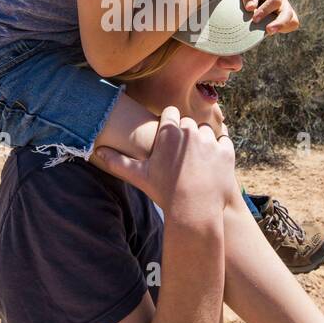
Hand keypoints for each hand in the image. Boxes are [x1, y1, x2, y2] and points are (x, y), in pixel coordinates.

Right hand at [92, 106, 236, 216]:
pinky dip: (219, 147)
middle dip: (185, 134)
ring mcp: (210, 140)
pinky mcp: (226, 151)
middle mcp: (190, 131)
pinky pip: (224, 139)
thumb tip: (97, 151)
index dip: (170, 124)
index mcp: (168, 132)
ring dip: (202, 140)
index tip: (169, 136)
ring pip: (206, 131)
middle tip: (181, 154)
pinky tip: (212, 159)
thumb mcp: (139, 175)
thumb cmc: (164, 192)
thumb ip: (118, 161)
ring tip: (196, 160)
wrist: (194, 210)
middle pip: (188, 122)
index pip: (170, 113)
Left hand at [239, 0, 298, 33]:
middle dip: (280, 23)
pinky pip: (291, 24)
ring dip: (283, 27)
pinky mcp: (284, 17)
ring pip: (293, 20)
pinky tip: (270, 32)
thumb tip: (250, 8)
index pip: (275, 1)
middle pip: (288, 12)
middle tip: (268, 30)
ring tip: (269, 32)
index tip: (255, 19)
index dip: (265, 11)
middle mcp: (283, 0)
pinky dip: (284, 29)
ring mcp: (285, 9)